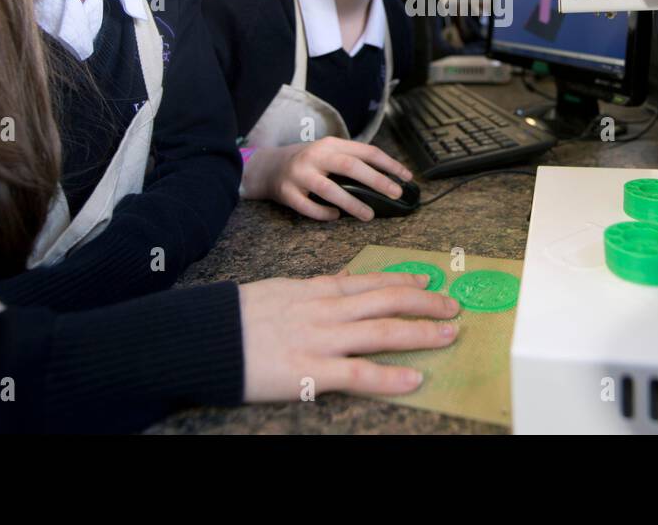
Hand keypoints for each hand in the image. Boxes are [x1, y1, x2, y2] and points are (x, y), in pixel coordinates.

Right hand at [238, 271, 458, 400]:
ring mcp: (320, 340)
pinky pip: (358, 373)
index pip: (368, 281)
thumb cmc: (236, 316)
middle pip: (385, 302)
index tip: (428, 279)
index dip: (402, 280)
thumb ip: (314, 286)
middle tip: (453, 306)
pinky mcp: (310, 371)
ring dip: (420, 332)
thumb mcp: (279, 289)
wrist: (204, 335)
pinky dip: (388, 377)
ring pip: (381, 331)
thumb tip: (341, 277)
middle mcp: (325, 310)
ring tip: (448, 334)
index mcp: (315, 290)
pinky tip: (414, 378)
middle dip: (424, 303)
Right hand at [243, 137, 413, 220]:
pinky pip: (307, 207)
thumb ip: (353, 160)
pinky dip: (323, 213)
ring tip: (369, 216)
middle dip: (376, 180)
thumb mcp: (330, 152)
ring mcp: (300, 174)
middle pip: (350, 166)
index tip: (407, 176)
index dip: (389, 164)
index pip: (366, 151)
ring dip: (352, 203)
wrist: (269, 166)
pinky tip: (335, 216)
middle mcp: (316, 156)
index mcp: (332, 145)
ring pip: (329, 189)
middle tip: (395, 193)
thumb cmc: (309, 162)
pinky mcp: (287, 192)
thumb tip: (387, 179)